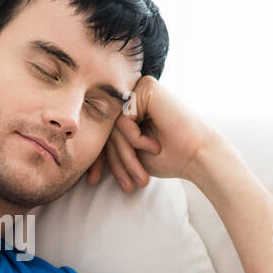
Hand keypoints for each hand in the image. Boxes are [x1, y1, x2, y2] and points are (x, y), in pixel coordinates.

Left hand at [85, 75, 223, 191]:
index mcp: (130, 110)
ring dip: (126, 154)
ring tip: (141, 174)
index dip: (98, 159)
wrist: (197, 157)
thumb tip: (75, 146)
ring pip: (112, 125)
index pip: (104, 133)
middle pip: (107, 130)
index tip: (93, 181)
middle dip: (116, 161)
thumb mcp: (129, 154)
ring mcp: (139, 89)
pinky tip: (153, 145)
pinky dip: (135, 137)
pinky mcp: (146, 87)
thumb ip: (108, 145)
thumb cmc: (169, 158)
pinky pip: (123, 117)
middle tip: (128, 185)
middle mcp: (133, 96)